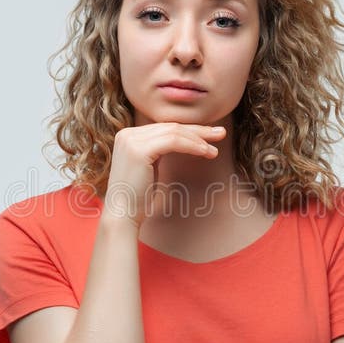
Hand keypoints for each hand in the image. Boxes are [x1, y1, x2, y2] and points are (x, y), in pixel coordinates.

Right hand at [103, 122, 226, 227]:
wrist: (123, 215)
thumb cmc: (138, 197)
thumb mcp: (150, 166)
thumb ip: (160, 150)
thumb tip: (185, 140)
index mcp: (129, 136)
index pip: (164, 128)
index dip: (189, 131)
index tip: (209, 136)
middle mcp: (127, 134)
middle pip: (170, 127)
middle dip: (198, 131)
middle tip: (220, 133)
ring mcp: (131, 140)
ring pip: (173, 133)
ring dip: (198, 140)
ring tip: (214, 151)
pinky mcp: (138, 150)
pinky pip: (172, 142)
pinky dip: (191, 146)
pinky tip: (204, 151)